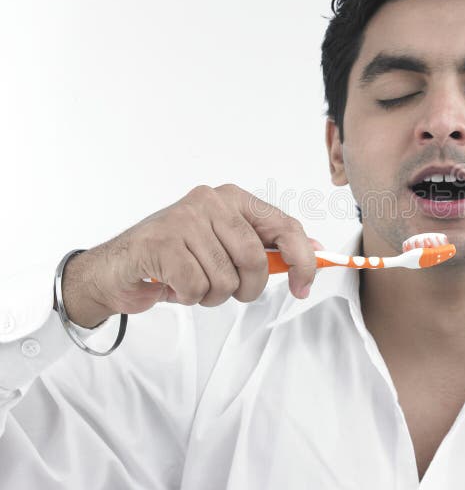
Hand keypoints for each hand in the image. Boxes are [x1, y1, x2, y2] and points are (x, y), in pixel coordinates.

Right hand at [61, 184, 322, 327]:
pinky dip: (188, 296)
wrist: (118, 269)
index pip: (285, 226)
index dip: (302, 260)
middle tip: (226, 290)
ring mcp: (185, 218)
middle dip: (246, 288)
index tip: (304, 286)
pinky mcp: (162, 242)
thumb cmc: (177, 258)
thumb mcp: (227, 247)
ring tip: (191, 281)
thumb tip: (315, 253)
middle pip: (255, 260)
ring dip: (211, 294)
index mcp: (234, 199)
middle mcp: (211, 201)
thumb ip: (266, 248)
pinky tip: (172, 283)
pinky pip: (197, 287)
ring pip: (225, 279)